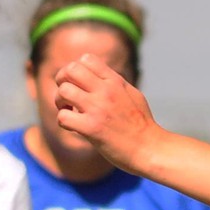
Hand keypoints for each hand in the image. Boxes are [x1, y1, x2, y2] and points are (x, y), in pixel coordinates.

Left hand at [54, 54, 160, 172]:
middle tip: (67, 96)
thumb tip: (103, 76)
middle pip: (71, 70)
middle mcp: (106, 91)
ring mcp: (98, 109)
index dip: (76, 69)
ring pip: (63, 91)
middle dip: (62, 80)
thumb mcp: (133, 96)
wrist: (150, 150)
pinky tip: (73, 127)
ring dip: (60, 101)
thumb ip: (116, 84)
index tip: (78, 84)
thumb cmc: (143, 126)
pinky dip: (63, 121)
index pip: (86, 59)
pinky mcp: (92, 129)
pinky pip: (63, 117)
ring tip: (68, 111)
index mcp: (115, 82)